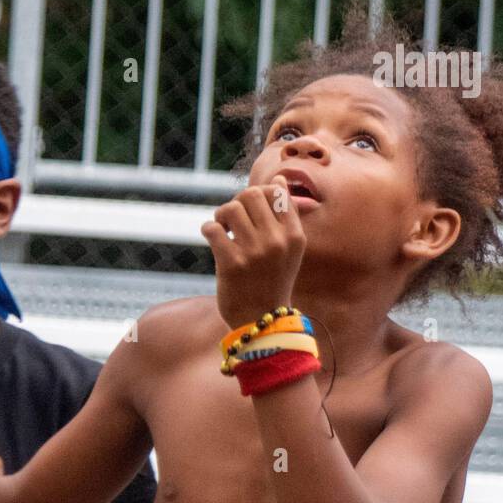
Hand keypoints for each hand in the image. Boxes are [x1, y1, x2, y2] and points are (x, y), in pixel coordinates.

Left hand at [200, 174, 306, 332]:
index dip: (259, 195)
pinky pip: (212, 229)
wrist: (261, 322)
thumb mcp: (289, 250)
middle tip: (232, 219)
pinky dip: (208, 229)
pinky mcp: (231, 264)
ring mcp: (254, 252)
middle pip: (251, 194)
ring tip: (222, 228)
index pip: (276, 191)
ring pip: (230, 208)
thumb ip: (285, 217)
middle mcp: (277, 241)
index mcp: (294, 235)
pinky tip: (213, 239)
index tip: (251, 210)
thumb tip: (279, 180)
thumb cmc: (272, 281)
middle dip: (238, 203)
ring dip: (221, 216)